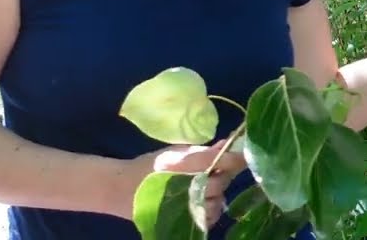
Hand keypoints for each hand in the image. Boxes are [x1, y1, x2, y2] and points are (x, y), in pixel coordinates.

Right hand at [115, 138, 247, 226]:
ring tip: (207, 185)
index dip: (236, 156)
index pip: (221, 161)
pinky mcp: (184, 222)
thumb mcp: (175, 152)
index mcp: (185, 166)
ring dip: (217, 193)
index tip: (246, 151)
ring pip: (216, 202)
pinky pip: (207, 218)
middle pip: (220, 183)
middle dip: (223, 175)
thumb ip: (202, 151)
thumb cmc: (148, 167)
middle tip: (219, 169)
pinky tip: (204, 200)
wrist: (120, 189)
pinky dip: (210, 209)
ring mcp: (186, 208)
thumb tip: (227, 144)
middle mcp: (188, 188)